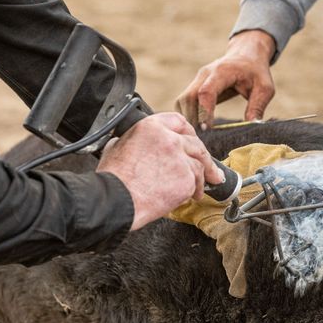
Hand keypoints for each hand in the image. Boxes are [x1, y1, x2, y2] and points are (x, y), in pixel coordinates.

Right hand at [97, 113, 224, 230]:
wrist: (115, 201)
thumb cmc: (113, 179)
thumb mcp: (116, 146)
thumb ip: (132, 139)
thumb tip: (134, 142)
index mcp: (151, 127)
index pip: (179, 122)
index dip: (188, 132)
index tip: (192, 139)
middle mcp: (169, 139)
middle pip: (195, 144)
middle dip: (204, 157)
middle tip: (209, 168)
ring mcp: (180, 159)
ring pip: (199, 164)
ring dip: (202, 177)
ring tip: (200, 189)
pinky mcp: (186, 179)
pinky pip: (195, 183)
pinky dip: (194, 190)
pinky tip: (190, 197)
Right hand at [175, 30, 276, 128]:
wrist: (246, 55)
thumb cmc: (256, 72)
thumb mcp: (264, 87)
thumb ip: (258, 106)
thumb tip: (251, 125)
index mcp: (222, 72)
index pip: (206, 92)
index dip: (204, 111)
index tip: (207, 129)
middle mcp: (205, 74)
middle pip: (188, 98)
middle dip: (193, 119)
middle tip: (204, 138)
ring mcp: (197, 79)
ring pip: (182, 101)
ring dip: (188, 119)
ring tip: (201, 136)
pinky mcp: (194, 86)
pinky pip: (183, 102)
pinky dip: (186, 115)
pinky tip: (197, 128)